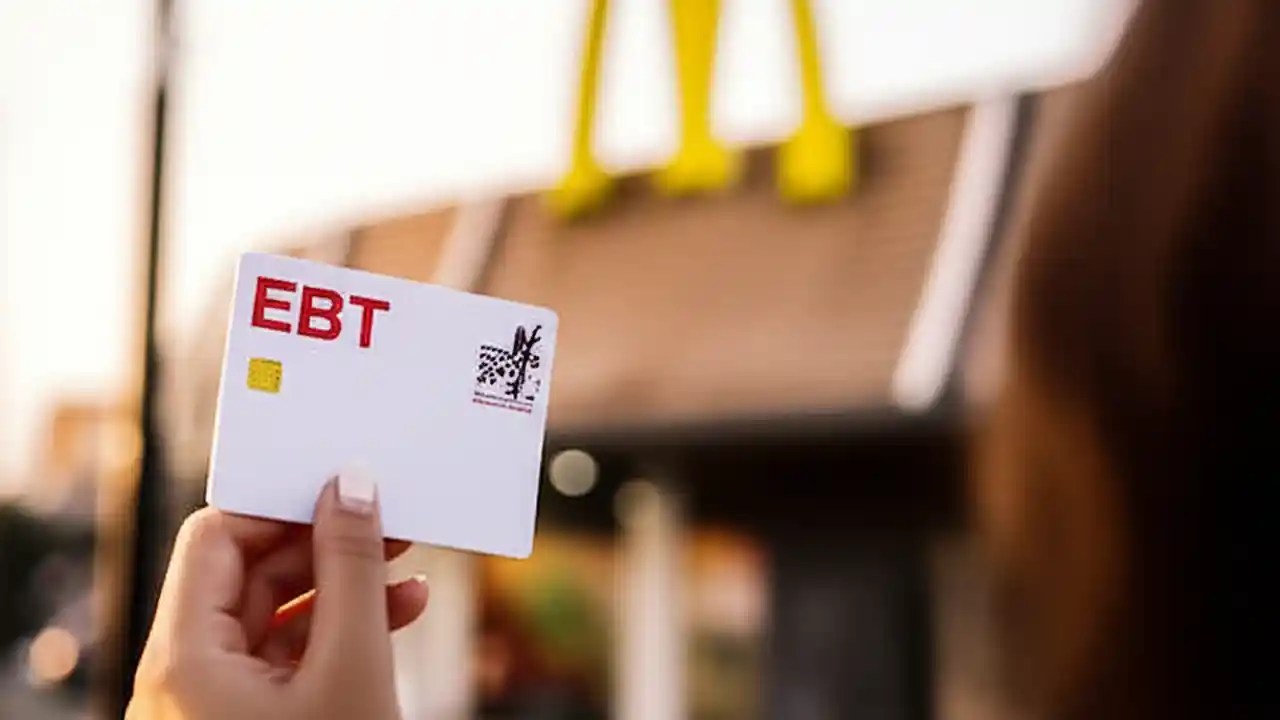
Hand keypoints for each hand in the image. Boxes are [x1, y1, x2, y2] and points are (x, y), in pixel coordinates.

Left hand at [127, 474, 427, 719]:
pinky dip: (335, 634)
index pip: (214, 537)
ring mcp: (209, 705)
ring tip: (402, 570)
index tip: (339, 488)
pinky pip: (283, 658)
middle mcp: (181, 679)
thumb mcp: (354, 664)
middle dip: (325, 547)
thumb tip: (351, 489)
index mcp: (183, 660)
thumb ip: (351, 569)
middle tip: (385, 524)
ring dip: (341, 589)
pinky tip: (396, 614)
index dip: (279, 506)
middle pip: (246, 574)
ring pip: (272, 615)